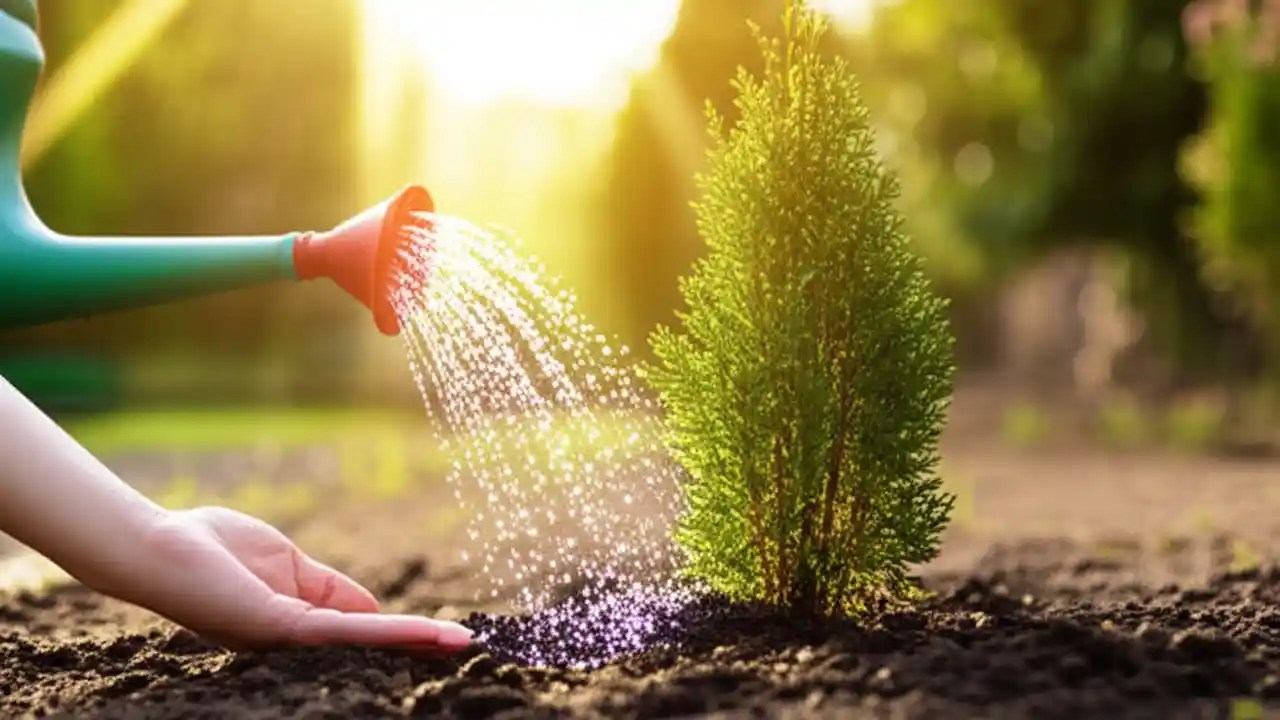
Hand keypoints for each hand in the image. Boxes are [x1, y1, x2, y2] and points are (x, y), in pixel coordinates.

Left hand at [89, 506, 472, 651]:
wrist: (158, 545)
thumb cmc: (208, 545)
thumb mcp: (286, 561)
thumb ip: (329, 586)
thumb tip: (375, 612)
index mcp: (294, 622)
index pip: (358, 630)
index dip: (401, 631)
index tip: (444, 634)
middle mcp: (293, 640)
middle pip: (367, 647)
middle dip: (417, 647)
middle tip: (467, 647)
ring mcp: (287, 638)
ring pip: (364, 644)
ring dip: (415, 644)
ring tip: (459, 644)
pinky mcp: (281, 629)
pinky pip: (346, 632)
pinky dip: (390, 632)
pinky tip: (423, 632)